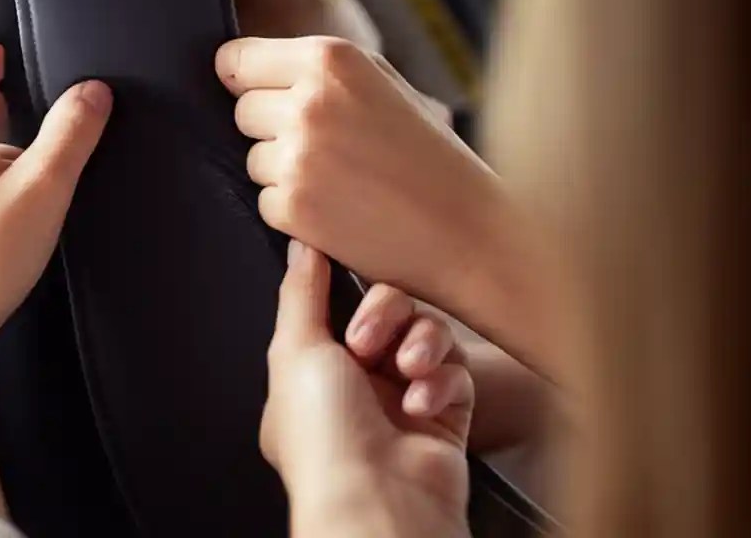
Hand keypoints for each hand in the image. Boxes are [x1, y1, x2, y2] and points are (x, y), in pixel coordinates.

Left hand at [216, 36, 558, 376]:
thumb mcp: (383, 85)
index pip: (236, 59)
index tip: (267, 97)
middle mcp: (310, 100)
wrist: (468, 232)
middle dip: (270, 129)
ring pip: (251, 158)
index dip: (248, 82)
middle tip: (328, 150)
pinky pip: (264, 202)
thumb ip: (319, 70)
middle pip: (241, 110)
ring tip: (341, 182)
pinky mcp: (292, 205)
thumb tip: (237, 66)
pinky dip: (292, 213)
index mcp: (332, 57)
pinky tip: (340, 213)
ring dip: (282, 173)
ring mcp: (298, 154)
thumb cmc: (430, 158)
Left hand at [261, 242, 471, 537]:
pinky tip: (422, 402)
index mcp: (310, 377)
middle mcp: (355, 389)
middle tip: (370, 343)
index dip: (350, 295)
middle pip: (387, 314)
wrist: (379, 503)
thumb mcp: (295, 351)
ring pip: (426, 336)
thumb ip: (300, 293)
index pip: (336, 311)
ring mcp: (401, 402)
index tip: (354, 282)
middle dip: (386, 317)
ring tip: (407, 370)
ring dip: (420, 345)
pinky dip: (441, 382)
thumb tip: (300, 246)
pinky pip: (455, 373)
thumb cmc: (325, 441)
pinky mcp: (444, 417)